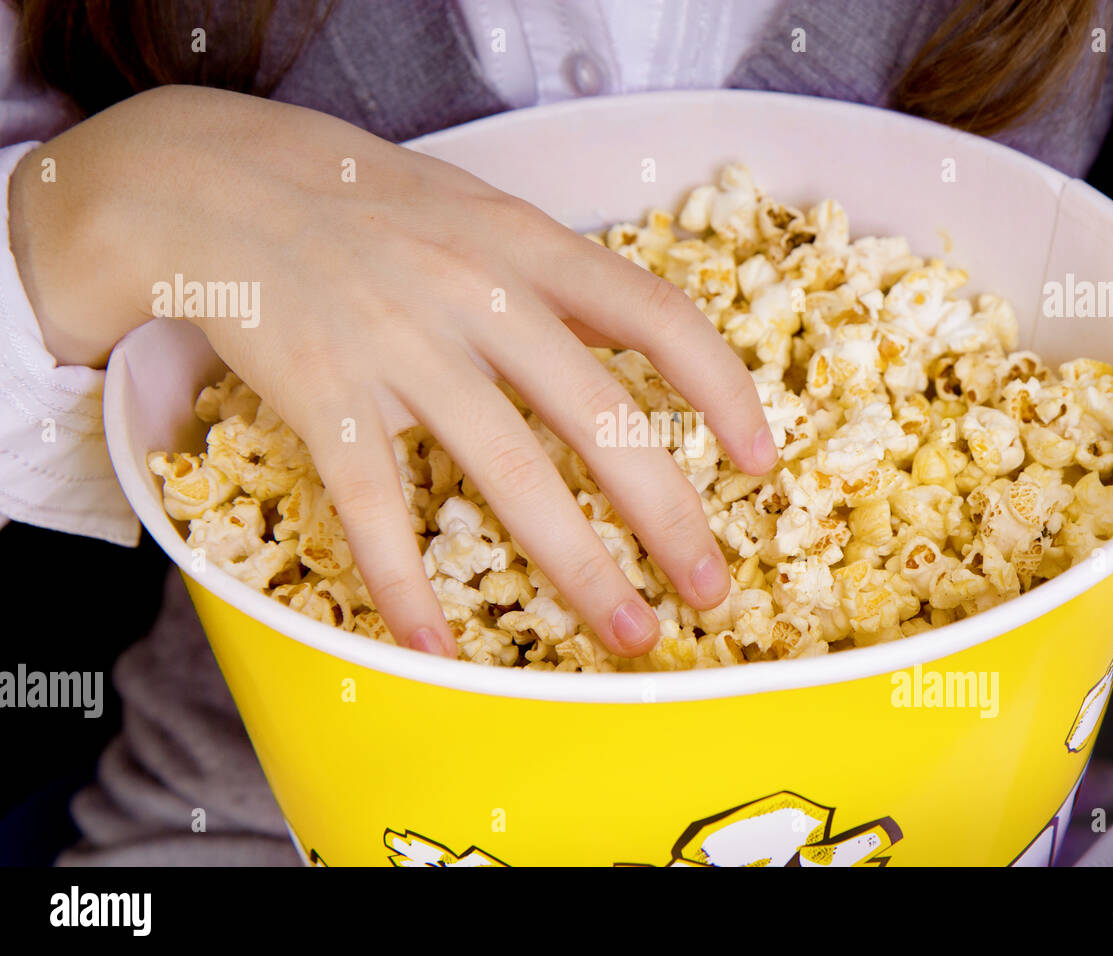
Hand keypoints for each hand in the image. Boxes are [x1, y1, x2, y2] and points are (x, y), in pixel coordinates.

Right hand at [10, 85, 778, 656]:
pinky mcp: (327, 397)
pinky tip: (436, 648)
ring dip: (579, 569)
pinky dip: (407, 588)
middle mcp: (479, 297)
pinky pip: (376, 511)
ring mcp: (403, 349)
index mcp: (528, 246)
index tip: (758, 462)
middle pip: (602, 422)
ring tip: (627, 632)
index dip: (722, 394)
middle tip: (711, 590)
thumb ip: (552, 276)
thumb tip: (637, 345)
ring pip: (510, 478)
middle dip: (669, 517)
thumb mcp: (477, 212)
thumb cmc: (364, 206)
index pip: (657, 318)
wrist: (217, 187)